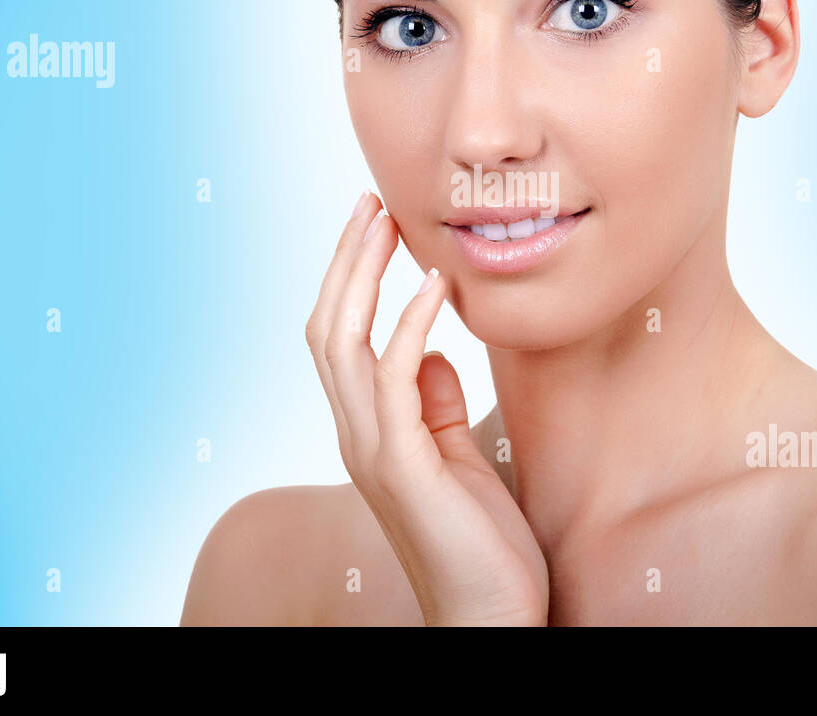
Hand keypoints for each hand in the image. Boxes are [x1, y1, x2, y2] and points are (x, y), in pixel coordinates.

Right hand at [305, 191, 549, 625]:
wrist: (490, 614)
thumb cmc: (480, 539)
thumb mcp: (456, 454)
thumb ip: (434, 404)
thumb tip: (428, 351)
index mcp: (367, 429)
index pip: (339, 338)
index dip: (349, 278)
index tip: (376, 224)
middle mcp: (356, 434)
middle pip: (327, 328)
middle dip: (346, 260)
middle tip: (372, 203)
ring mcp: (374, 451)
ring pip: (343, 343)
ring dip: (365, 275)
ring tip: (391, 223)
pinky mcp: (404, 466)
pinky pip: (394, 377)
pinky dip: (409, 323)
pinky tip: (435, 286)